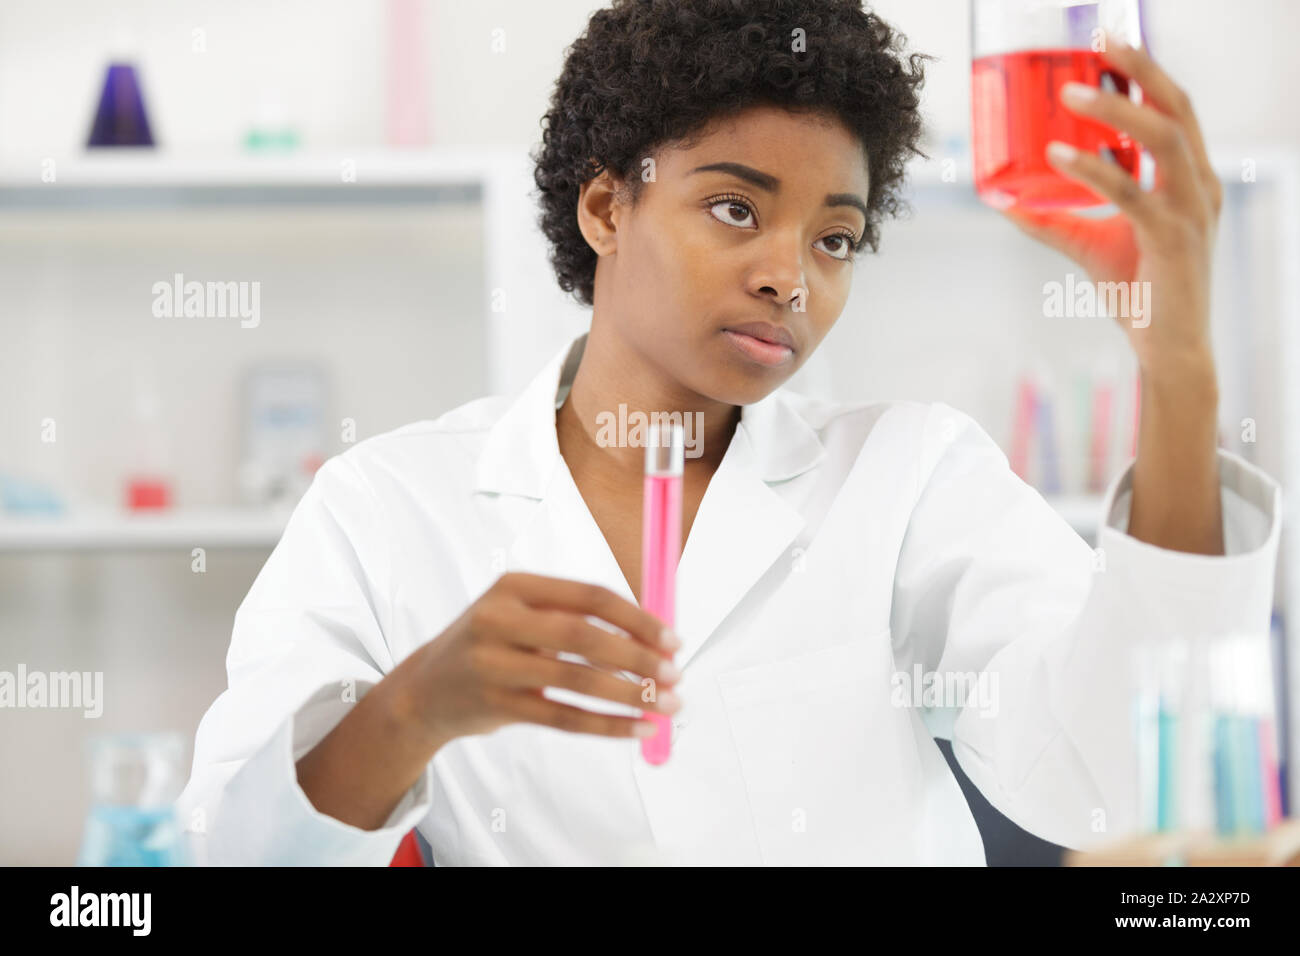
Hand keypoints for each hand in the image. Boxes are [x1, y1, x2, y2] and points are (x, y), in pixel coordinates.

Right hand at [396, 571, 682, 746]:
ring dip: (631, 694)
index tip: (672, 639)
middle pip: (584, 636)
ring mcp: (493, 664)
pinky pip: (563, 718)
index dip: (637, 618)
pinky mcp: (495, 706)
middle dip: (638, 657)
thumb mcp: (519, 613)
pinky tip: (637, 729)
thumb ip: (575, 617)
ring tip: (666, 705)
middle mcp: (499, 619)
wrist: (424, 691)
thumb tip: (652, 636)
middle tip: (674, 675)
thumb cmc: (490, 646)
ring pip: (577, 680)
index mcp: (514, 585)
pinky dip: (606, 725)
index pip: (589, 596)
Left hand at [999, 31, 1223, 379]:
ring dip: (1116, 111)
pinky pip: (1132, 193)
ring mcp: (1190, 210)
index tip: (1111, 46)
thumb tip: (1003, 201)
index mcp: (1191, 179)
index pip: (1175, 111)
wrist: (1168, 347)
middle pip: (1178, 108)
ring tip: (1071, 94)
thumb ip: (1052, 220)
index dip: (1147, 74)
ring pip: (1163, 139)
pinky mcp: (1172, 238)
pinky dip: (1094, 170)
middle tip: (1102, 42)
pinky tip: (1059, 157)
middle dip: (1142, 69)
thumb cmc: (1139, 293)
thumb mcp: (1090, 244)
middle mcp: (1199, 186)